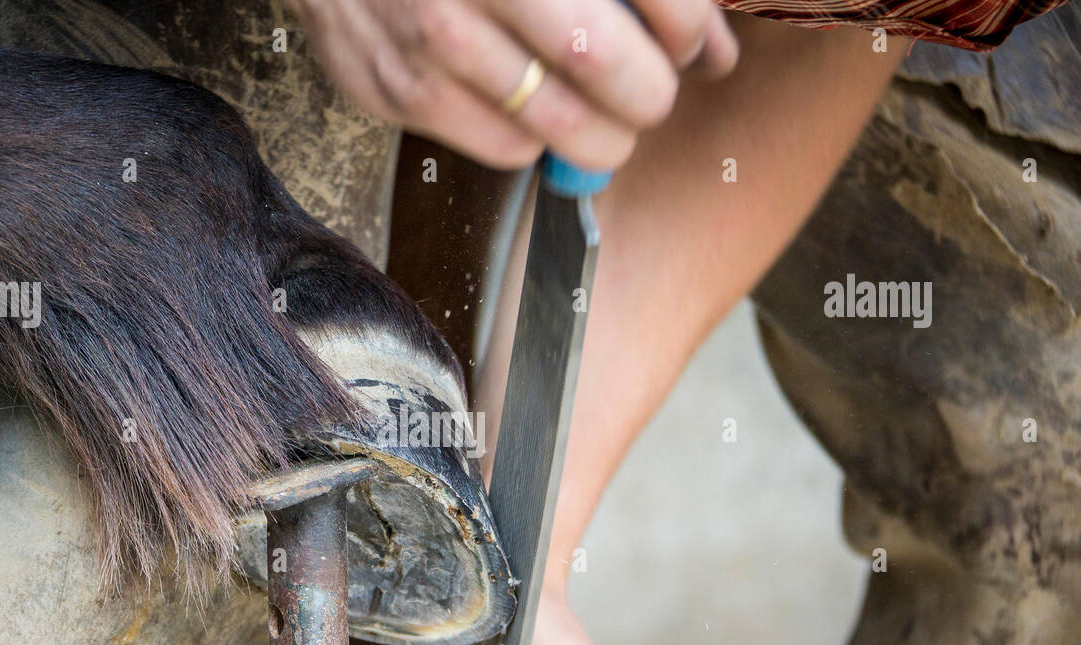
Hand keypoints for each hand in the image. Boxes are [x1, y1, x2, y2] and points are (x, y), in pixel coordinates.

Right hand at [287, 0, 737, 168]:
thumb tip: (715, 46)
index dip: (689, 29)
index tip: (690, 43)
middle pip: (602, 63)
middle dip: (650, 94)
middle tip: (649, 93)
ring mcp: (429, 38)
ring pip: (559, 124)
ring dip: (604, 135)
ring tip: (601, 114)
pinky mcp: (398, 91)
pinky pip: (506, 147)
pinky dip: (538, 139)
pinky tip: (529, 107)